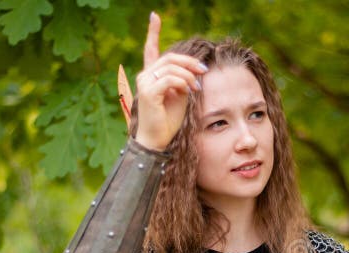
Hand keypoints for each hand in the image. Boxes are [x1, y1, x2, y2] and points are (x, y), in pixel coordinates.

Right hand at [134, 12, 207, 151]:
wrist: (156, 140)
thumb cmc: (168, 121)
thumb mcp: (179, 96)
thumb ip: (183, 81)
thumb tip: (192, 72)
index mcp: (151, 76)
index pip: (150, 50)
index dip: (153, 32)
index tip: (154, 16)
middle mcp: (145, 76)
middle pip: (170, 58)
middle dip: (190, 62)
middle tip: (203, 70)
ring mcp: (144, 83)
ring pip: (171, 68)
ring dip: (189, 75)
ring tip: (196, 87)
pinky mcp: (148, 92)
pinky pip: (169, 79)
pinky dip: (183, 83)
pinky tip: (189, 91)